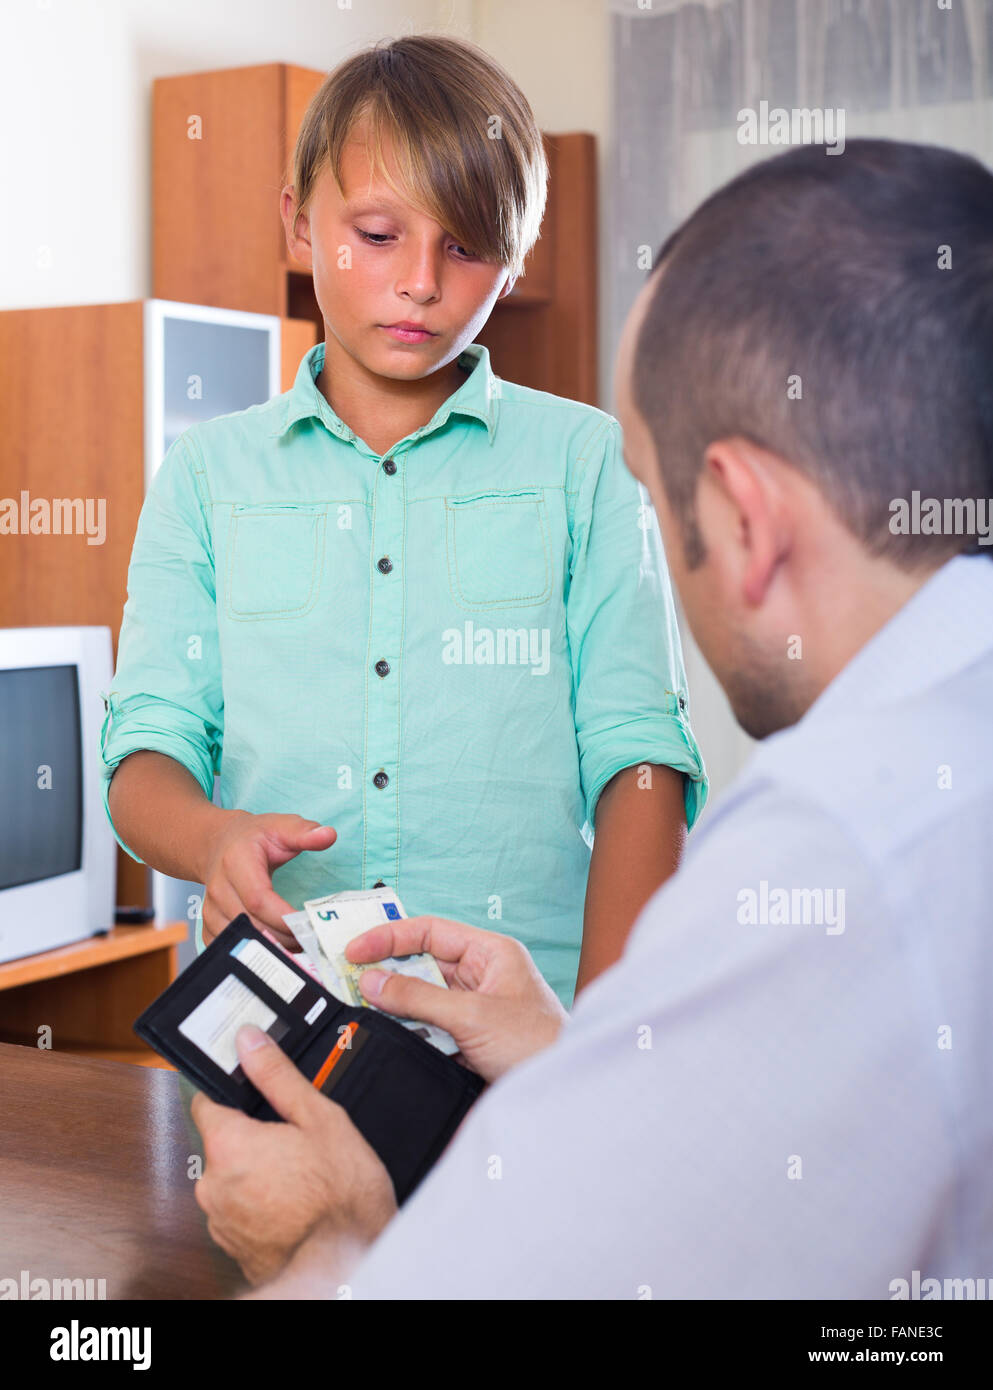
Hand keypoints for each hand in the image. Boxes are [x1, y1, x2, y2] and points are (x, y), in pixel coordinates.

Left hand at [191, 1024, 396, 1285]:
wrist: (345, 1266)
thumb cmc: (339, 1197)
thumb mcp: (320, 1119)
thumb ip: (278, 1076)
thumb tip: (251, 1042)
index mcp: (228, 1144)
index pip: (207, 1100)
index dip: (233, 1091)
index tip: (255, 1090)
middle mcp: (213, 1183)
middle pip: (224, 1141)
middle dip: (254, 1136)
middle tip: (296, 1139)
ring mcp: (221, 1220)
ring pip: (234, 1178)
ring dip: (258, 1173)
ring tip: (303, 1176)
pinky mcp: (234, 1247)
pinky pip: (242, 1211)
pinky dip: (263, 1205)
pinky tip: (297, 1205)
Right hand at [201, 812, 335, 947]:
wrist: (218, 844)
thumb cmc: (253, 837)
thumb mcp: (279, 826)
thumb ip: (304, 832)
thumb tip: (328, 835)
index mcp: (236, 862)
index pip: (258, 898)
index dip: (283, 917)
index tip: (308, 925)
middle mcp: (218, 888)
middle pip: (251, 923)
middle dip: (283, 937)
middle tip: (311, 940)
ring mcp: (210, 909)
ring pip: (241, 939)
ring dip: (272, 948)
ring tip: (299, 946)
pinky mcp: (209, 924)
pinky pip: (230, 947)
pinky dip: (254, 954)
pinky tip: (278, 951)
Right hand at [347, 917, 567, 1082]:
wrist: (561, 1093)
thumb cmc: (537, 1045)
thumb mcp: (472, 1016)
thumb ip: (418, 998)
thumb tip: (372, 982)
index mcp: (490, 953)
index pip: (431, 931)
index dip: (390, 937)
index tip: (355, 950)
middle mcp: (482, 974)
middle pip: (423, 963)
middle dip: (387, 971)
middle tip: (347, 978)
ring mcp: (475, 1006)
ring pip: (422, 996)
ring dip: (395, 1003)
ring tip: (360, 1006)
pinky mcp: (469, 1037)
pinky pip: (429, 1025)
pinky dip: (408, 1028)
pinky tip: (387, 1033)